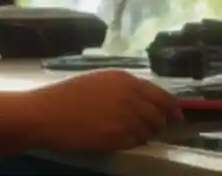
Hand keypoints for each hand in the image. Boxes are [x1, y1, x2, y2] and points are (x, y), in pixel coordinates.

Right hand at [28, 70, 183, 151]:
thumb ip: (122, 89)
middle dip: (160, 123)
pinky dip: (134, 142)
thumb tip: (142, 101)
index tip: (176, 116)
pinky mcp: (118, 136)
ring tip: (134, 134)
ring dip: (146, 134)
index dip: (172, 107)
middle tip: (156, 129)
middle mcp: (131, 96)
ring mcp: (126, 117)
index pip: (162, 94)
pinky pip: (136, 142)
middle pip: (160, 114)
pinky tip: (122, 140)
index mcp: (125, 79)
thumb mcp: (97, 82)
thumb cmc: (65, 96)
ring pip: (150, 130)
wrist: (45, 114)